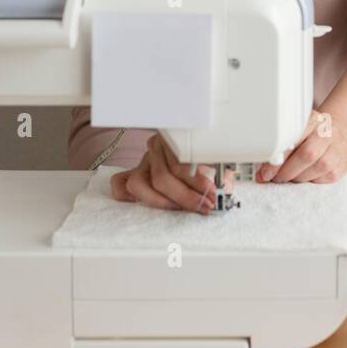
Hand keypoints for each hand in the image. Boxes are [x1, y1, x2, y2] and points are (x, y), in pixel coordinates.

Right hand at [110, 133, 234, 211]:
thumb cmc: (207, 152)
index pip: (181, 163)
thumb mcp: (219, 156)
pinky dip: (128, 196)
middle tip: (204, 206)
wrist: (192, 139)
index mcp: (176, 138)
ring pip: (140, 184)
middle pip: (162, 178)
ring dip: (163, 202)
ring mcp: (143, 160)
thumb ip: (223, 170)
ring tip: (181, 209)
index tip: (213, 195)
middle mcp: (156, 148)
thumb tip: (226, 191)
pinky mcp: (134, 173)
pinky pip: (120, 184)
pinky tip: (145, 203)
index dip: (198, 183)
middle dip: (185, 197)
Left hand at [255, 109, 346, 185]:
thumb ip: (281, 148)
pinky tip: (306, 177)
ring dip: (299, 178)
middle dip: (287, 171)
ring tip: (290, 178)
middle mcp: (327, 133)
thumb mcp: (297, 132)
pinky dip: (312, 182)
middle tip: (276, 178)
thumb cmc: (312, 136)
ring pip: (318, 168)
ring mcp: (338, 149)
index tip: (266, 172)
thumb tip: (262, 172)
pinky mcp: (344, 165)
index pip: (293, 138)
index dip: (278, 159)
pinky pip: (326, 178)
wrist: (340, 134)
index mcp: (312, 120)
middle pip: (307, 154)